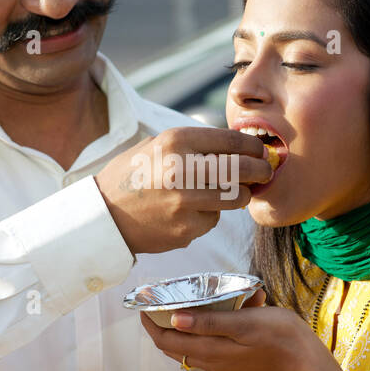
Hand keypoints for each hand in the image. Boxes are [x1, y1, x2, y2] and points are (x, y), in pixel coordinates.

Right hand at [93, 127, 272, 253]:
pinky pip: (214, 219)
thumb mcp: (157, 145)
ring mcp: (184, 202)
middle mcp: (181, 170)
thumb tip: (238, 145)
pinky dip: (211, 215)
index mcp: (175, 142)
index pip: (232, 141)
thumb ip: (194, 144)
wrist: (105, 215)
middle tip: (265, 172)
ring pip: (236, 198)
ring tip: (234, 192)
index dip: (253, 147)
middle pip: (241, 169)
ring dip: (242, 196)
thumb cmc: (134, 176)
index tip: (260, 151)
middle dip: (260, 170)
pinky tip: (192, 211)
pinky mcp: (186, 229)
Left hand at [140, 287, 322, 370]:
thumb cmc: (277, 333)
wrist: (303, 357)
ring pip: (187, 348)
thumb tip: (174, 319)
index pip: (166, 342)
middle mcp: (210, 362)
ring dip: (178, 329)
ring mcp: (220, 364)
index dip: (150, 324)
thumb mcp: (242, 322)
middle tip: (155, 303)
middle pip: (172, 347)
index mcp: (209, 351)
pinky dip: (197, 332)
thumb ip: (208, 322)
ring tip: (176, 306)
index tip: (142, 305)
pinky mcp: (230, 362)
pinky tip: (210, 315)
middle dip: (159, 326)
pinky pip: (203, 347)